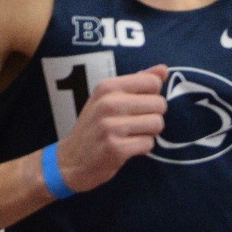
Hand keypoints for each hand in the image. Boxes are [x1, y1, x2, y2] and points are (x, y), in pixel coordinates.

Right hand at [54, 66, 169, 191]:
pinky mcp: (115, 148)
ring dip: (148, 133)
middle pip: (159, 104)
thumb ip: (136, 82)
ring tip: (129, 136)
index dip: (151, 96)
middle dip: (152, 116)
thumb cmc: (93, 128)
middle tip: (132, 125)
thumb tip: (163, 69)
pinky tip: (125, 149)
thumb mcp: (108, 98)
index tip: (135, 107)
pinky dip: (141, 149)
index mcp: (107, 87)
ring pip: (157, 124)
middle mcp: (108, 104)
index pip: (153, 82)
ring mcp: (110, 126)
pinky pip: (148, 144)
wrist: (69, 161)